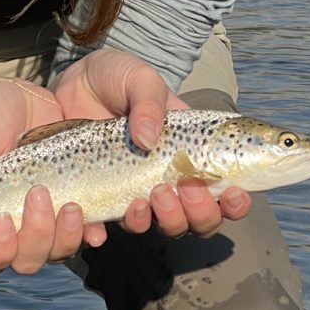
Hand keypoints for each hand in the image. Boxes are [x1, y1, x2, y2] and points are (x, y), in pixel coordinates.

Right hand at [0, 76, 105, 271]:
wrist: (21, 97)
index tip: (3, 219)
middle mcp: (20, 226)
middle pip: (29, 259)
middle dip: (38, 237)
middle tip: (40, 196)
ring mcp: (50, 216)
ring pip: (60, 249)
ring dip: (67, 236)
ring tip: (74, 206)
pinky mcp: (77, 200)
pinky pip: (88, 229)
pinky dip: (94, 230)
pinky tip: (99, 222)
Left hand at [53, 50, 251, 239]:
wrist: (74, 79)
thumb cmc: (118, 77)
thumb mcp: (140, 78)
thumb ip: (149, 101)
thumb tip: (147, 139)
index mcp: (188, 151)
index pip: (224, 189)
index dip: (235, 202)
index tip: (234, 193)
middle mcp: (167, 177)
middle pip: (196, 219)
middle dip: (198, 214)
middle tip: (184, 188)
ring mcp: (133, 189)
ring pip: (160, 226)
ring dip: (163, 220)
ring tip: (150, 196)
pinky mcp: (98, 194)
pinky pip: (103, 226)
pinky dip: (101, 233)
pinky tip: (99, 227)